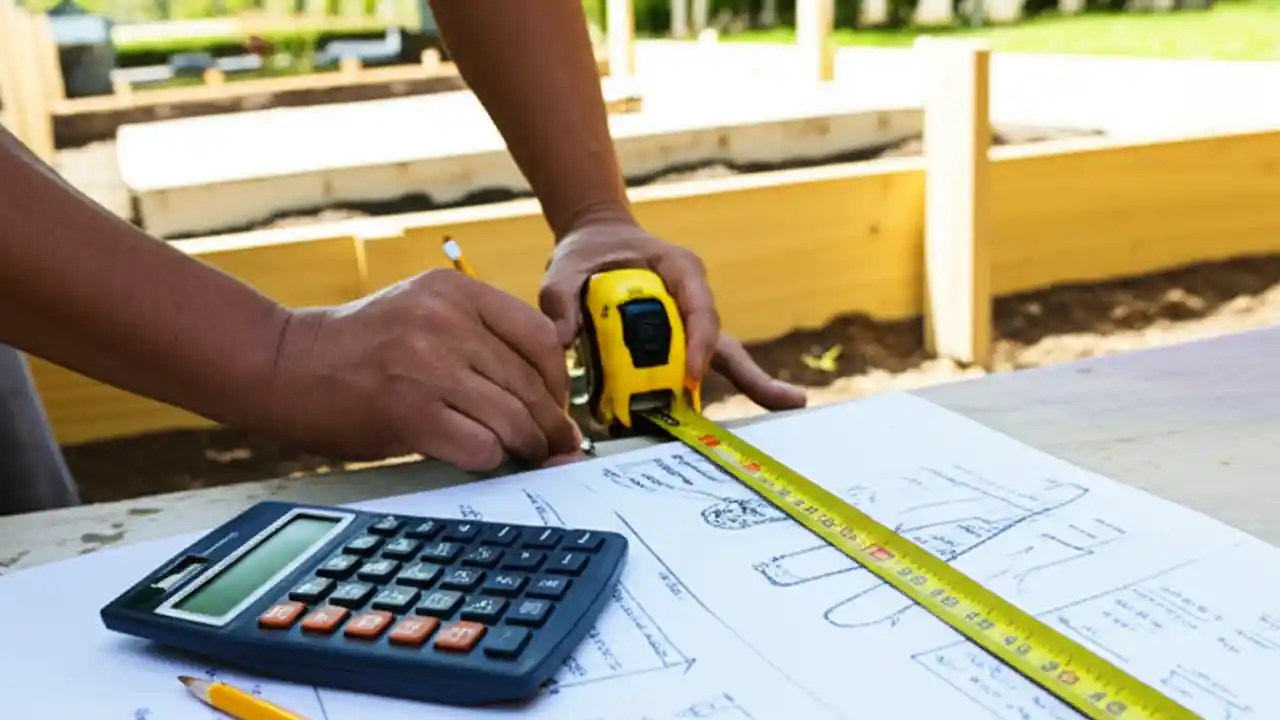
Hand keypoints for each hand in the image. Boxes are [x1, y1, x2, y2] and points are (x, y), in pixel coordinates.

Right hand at [264, 269, 581, 470]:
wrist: (285, 364)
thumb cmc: (358, 349)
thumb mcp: (422, 313)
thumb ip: (478, 334)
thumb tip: (542, 389)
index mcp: (455, 291)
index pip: (539, 336)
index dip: (558, 379)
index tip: (557, 403)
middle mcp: (445, 322)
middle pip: (530, 382)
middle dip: (551, 423)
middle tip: (559, 445)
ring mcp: (428, 366)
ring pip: (513, 417)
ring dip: (528, 447)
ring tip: (528, 457)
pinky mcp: (410, 412)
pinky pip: (480, 446)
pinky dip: (491, 459)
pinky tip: (483, 459)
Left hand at [538, 218, 806, 410]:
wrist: (598, 246)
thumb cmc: (587, 254)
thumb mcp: (565, 269)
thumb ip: (559, 299)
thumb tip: (559, 339)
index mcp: (677, 269)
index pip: (698, 306)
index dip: (699, 342)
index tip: (690, 375)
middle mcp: (694, 298)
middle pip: (724, 339)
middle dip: (750, 374)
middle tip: (785, 402)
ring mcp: (692, 323)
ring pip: (724, 358)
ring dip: (752, 386)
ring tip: (787, 407)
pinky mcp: (682, 345)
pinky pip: (704, 370)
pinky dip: (720, 394)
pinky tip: (750, 415)